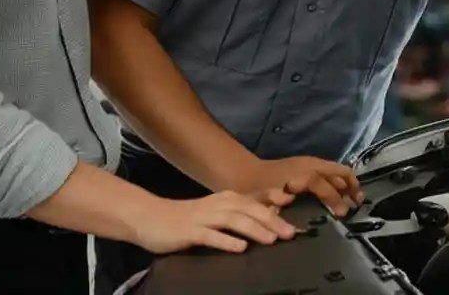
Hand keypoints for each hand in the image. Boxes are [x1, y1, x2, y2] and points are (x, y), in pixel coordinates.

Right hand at [133, 189, 297, 254]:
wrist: (151, 217)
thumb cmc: (187, 218)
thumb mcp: (217, 211)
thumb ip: (241, 213)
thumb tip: (271, 217)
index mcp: (227, 199)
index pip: (257, 202)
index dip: (278, 207)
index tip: (297, 216)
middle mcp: (218, 204)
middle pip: (250, 210)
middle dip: (272, 221)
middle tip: (291, 233)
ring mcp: (204, 217)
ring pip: (234, 221)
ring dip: (255, 229)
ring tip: (272, 240)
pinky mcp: (190, 231)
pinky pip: (211, 236)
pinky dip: (227, 241)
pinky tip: (240, 248)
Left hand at [239, 156, 363, 216]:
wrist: (244, 173)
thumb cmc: (254, 190)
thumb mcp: (263, 205)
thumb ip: (278, 218)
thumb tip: (296, 231)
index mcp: (298, 174)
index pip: (322, 184)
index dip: (334, 198)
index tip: (342, 214)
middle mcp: (307, 165)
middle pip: (337, 171)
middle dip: (350, 187)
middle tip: (358, 204)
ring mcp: (309, 162)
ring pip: (336, 169)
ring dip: (347, 183)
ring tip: (355, 199)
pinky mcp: (308, 164)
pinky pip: (330, 169)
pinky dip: (340, 179)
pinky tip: (342, 192)